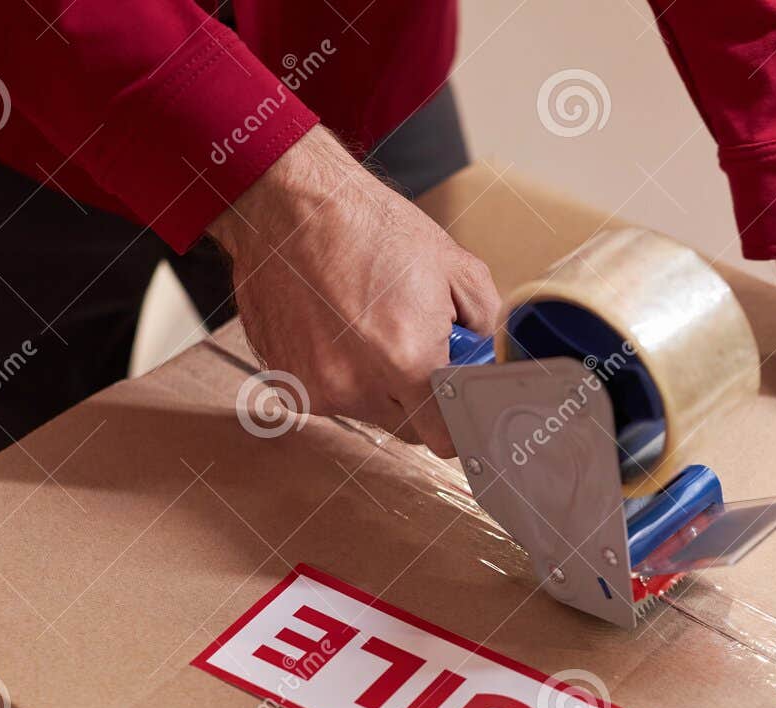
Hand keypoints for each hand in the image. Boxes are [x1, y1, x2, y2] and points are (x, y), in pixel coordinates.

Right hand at [207, 126, 500, 456]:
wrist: (290, 202)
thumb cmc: (369, 227)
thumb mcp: (456, 268)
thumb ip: (487, 327)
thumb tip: (490, 362)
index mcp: (408, 362)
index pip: (445, 437)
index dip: (457, 422)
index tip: (458, 403)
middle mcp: (358, 385)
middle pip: (408, 428)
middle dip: (421, 399)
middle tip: (418, 348)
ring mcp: (316, 386)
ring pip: (368, 412)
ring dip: (378, 386)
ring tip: (372, 329)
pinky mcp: (285, 380)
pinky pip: (328, 396)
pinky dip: (339, 374)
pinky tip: (338, 330)